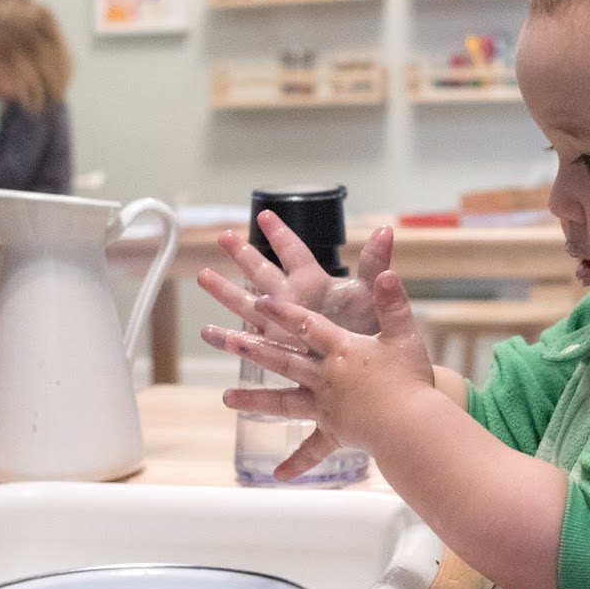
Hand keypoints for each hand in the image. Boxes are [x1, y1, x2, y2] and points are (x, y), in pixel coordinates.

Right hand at [196, 211, 394, 340]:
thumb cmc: (373, 332)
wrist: (369, 373)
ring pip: (249, 304)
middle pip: (263, 273)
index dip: (281, 234)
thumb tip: (385, 231)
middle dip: (243, 255)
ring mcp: (283, 326)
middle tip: (223, 236)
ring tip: (203, 277)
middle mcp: (295, 301)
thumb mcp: (371, 294)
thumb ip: (374, 264)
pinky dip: (229, 338)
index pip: (294, 253)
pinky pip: (249, 341)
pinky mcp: (278, 351)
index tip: (265, 215)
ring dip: (226, 291)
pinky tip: (209, 333)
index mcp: (315, 283)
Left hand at [200, 271, 435, 479]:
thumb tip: (386, 272)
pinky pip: (313, 449)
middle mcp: (327, 378)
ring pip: (284, 402)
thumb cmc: (410, 381)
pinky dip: (297, 463)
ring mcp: (327, 407)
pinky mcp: (336, 433)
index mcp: (343, 352)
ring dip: (255, 401)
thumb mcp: (403, 336)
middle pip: (284, 361)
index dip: (284, 312)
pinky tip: (278, 475)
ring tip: (227, 399)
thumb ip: (392, 303)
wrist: (412, 427)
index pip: (308, 326)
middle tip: (228, 339)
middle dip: (254, 349)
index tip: (260, 301)